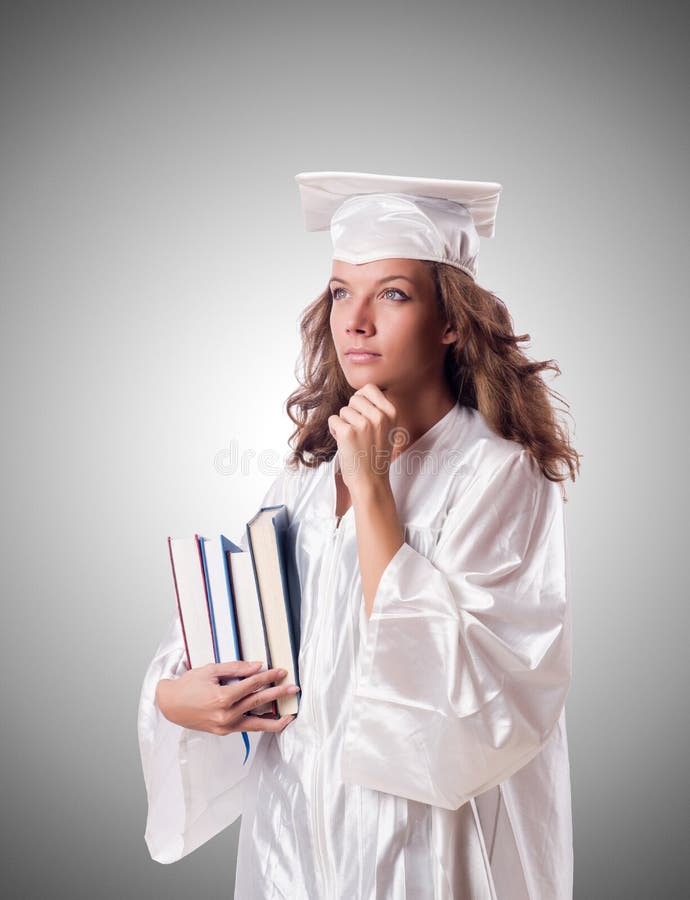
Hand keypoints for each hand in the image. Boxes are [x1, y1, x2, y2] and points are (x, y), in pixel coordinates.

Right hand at [155, 660, 298, 734]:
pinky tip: (272, 720)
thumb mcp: (210, 670)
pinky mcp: (224, 732)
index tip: (281, 671)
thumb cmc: (188, 685)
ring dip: (276, 719)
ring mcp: (225, 726)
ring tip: (290, 715)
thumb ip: (235, 668)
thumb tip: (257, 666)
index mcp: (222, 697)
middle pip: (258, 702)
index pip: (252, 685)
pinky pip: (246, 728)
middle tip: (294, 688)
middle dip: (278, 694)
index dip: (268, 677)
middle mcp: (225, 714)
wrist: (170, 705)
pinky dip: (260, 724)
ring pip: (257, 724)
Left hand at [328, 383, 399, 493]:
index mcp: (391, 412)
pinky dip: (334, 431)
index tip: (363, 415)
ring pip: (343, 411)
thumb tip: (359, 393)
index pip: (369, 388)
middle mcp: (379, 416)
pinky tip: (345, 444)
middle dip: (352, 413)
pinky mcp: (347, 432)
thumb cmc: (375, 455)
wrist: (371, 481)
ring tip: (354, 440)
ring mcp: (363, 424)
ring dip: (343, 424)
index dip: (361, 400)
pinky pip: (333, 420)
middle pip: (354, 399)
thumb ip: (378, 409)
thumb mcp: (387, 428)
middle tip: (359, 432)